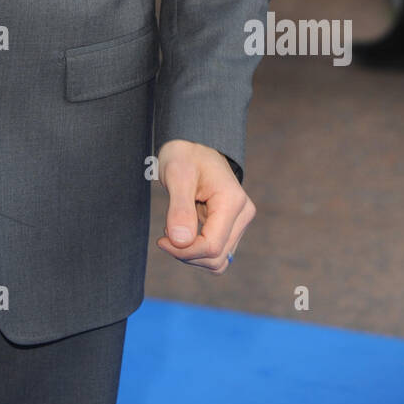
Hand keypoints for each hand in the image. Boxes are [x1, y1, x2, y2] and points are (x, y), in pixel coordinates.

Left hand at [156, 139, 254, 272]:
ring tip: (174, 231)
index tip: (162, 239)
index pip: (212, 246)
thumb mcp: (177, 176)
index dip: (184, 251)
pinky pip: (216, 251)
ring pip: (218, 259)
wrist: (193, 145)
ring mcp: (239, 221)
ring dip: (192, 254)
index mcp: (232, 202)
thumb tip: (181, 242)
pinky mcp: (232, 226)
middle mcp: (242, 214)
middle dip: (186, 254)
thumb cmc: (184, 155)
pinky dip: (197, 249)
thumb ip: (179, 209)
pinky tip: (183, 230)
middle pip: (216, 257)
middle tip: (164, 236)